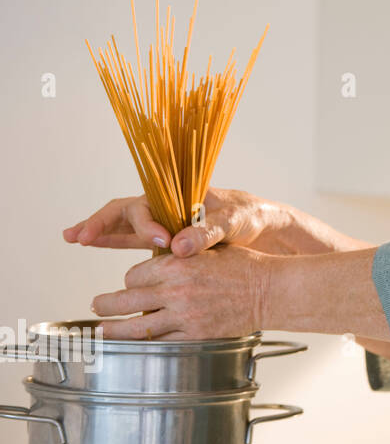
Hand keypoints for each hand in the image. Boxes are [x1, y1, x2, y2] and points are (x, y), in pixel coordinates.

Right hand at [65, 187, 284, 257]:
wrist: (264, 228)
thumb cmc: (251, 216)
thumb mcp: (235, 220)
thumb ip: (208, 232)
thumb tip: (178, 248)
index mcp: (181, 195)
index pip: (149, 206)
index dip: (147, 225)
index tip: (162, 243)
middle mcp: (167, 207)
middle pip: (125, 211)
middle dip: (100, 222)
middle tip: (79, 236)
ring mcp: (164, 223)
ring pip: (123, 224)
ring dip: (98, 231)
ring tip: (71, 237)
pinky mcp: (166, 240)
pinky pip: (132, 239)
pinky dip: (111, 241)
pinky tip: (90, 243)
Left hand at [91, 243, 274, 339]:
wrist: (269, 290)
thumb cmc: (244, 266)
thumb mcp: (208, 249)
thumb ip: (180, 254)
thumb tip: (158, 258)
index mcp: (177, 265)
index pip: (133, 274)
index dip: (129, 279)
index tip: (131, 283)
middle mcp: (175, 291)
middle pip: (124, 300)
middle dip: (105, 304)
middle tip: (96, 305)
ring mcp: (184, 315)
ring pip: (135, 327)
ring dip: (113, 330)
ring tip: (102, 331)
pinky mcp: (195, 334)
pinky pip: (160, 342)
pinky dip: (144, 343)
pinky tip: (135, 343)